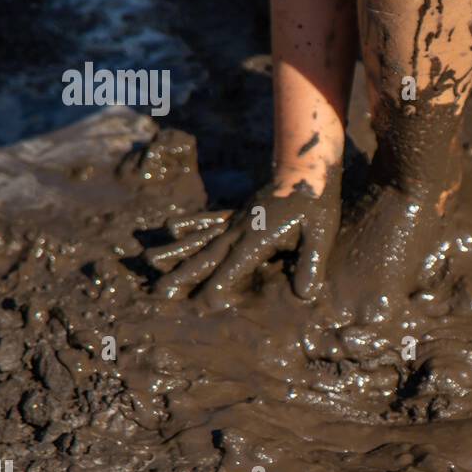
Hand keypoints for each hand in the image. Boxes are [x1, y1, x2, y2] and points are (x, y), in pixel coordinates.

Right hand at [146, 168, 341, 307]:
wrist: (307, 167)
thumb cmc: (317, 201)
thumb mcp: (322, 233)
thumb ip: (312, 263)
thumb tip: (305, 295)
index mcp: (259, 237)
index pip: (235, 266)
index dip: (220, 284)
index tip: (203, 304)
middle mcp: (240, 229)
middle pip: (208, 255)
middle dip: (185, 275)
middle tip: (160, 292)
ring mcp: (237, 220)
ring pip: (201, 238)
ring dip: (177, 252)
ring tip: (149, 261)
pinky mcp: (239, 212)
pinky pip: (209, 220)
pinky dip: (190, 226)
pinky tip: (171, 228)